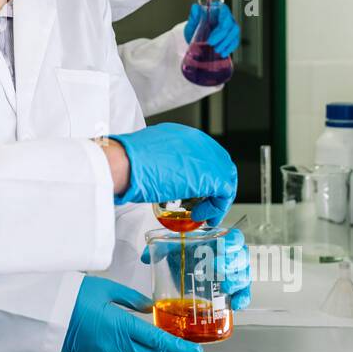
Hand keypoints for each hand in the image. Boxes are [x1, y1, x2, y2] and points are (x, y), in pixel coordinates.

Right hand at [62, 276, 201, 351]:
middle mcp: (116, 344)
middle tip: (178, 343)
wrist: (49, 312)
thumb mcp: (107, 288)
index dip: (180, 347)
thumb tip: (150, 308)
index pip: (158, 340)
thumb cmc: (75, 296)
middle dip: (168, 349)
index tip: (195, 351)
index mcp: (121, 325)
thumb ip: (132, 299)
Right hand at [108, 124, 236, 221]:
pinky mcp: (213, 175)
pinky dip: (215, 208)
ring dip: (215, 198)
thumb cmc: (127, 162)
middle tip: (204, 203)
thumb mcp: (147, 157)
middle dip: (213, 186)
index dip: (202, 175)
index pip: (204, 155)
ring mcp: (208, 157)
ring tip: (201, 213)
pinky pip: (224, 194)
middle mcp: (199, 142)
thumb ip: (161, 164)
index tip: (196, 190)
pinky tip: (200, 215)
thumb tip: (161, 178)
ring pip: (226, 179)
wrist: (126, 163)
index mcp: (183, 135)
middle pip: (220, 164)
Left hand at [142, 227, 251, 309]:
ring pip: (244, 276)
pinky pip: (243, 295)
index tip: (222, 247)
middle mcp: (229, 258)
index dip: (231, 242)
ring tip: (225, 287)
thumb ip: (159, 249)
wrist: (185, 276)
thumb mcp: (172, 251)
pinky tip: (235, 305)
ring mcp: (232, 275)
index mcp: (217, 242)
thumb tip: (146, 257)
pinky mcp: (232, 292)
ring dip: (237, 281)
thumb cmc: (184, 258)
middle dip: (231, 264)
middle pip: (241, 258)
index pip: (234, 238)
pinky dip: (241, 300)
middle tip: (216, 269)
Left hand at [185, 0, 240, 56]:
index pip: (225, 13)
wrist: (194, 37)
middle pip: (231, 25)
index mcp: (218, 10)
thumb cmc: (194, 27)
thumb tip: (195, 7)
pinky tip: (223, 53)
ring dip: (226, 43)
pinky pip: (235, 41)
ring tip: (216, 50)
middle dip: (222, 37)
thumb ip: (194, 16)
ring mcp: (230, 27)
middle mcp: (227, 17)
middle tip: (211, 44)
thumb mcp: (192, 22)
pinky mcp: (232, 37)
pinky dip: (230, 47)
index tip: (211, 37)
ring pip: (234, 33)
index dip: (221, 25)